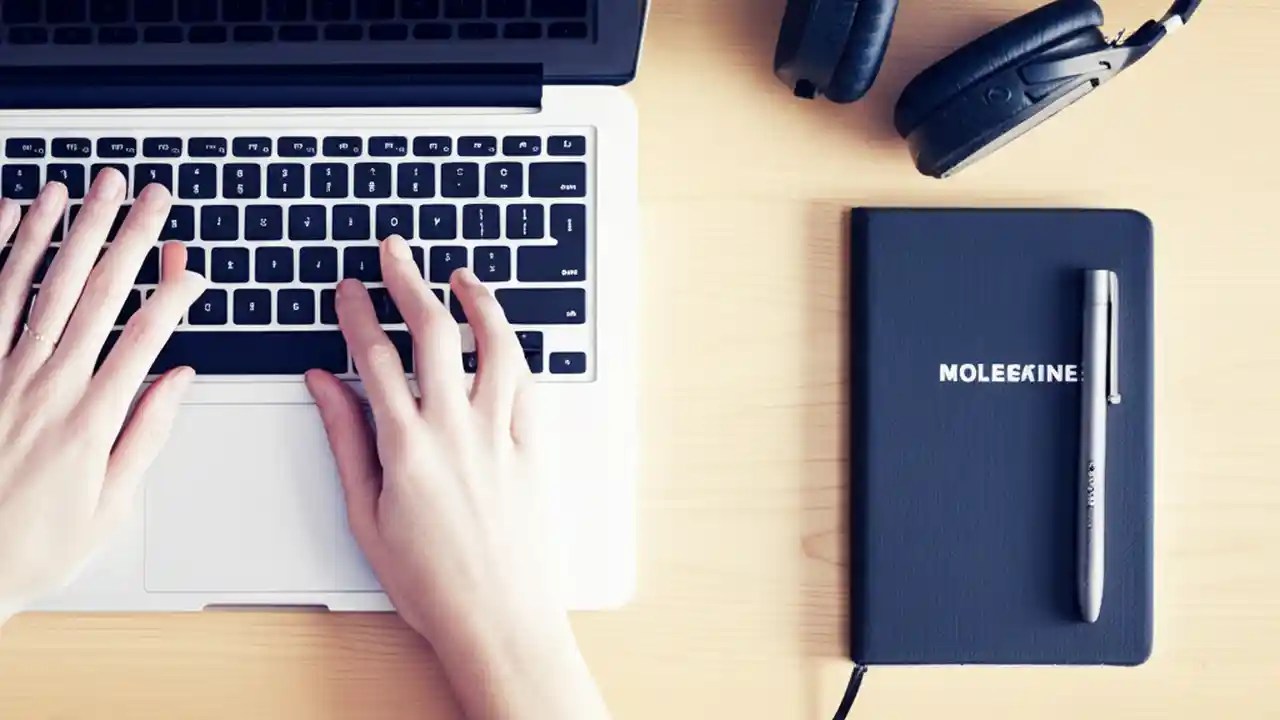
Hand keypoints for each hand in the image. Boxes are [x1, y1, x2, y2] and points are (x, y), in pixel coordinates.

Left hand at [0, 171, 203, 624]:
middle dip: (128, 236)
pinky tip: (16, 215)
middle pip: (96, 294)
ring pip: (41, 284)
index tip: (194, 268)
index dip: (173, 295)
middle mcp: (44, 385)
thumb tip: (177, 379)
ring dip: (69, 229)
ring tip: (90, 188)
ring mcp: (2, 373)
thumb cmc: (31, 543)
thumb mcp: (109, 506)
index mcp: (88, 419)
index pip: (143, 337)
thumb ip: (146, 435)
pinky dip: (5, 253)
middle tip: (151, 195)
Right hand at [305, 234, 608, 719]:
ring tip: (463, 276)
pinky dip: (514, 348)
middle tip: (395, 252)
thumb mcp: (366, 513)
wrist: (498, 617)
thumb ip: (345, 439)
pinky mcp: (533, 446)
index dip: (356, 310)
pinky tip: (504, 336)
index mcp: (406, 444)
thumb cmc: (429, 579)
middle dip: (408, 280)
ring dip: (477, 301)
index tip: (347, 287)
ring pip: (494, 344)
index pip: (374, 354)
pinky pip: (526, 381)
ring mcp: (501, 433)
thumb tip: (324, 385)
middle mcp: (456, 427)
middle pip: (432, 331)